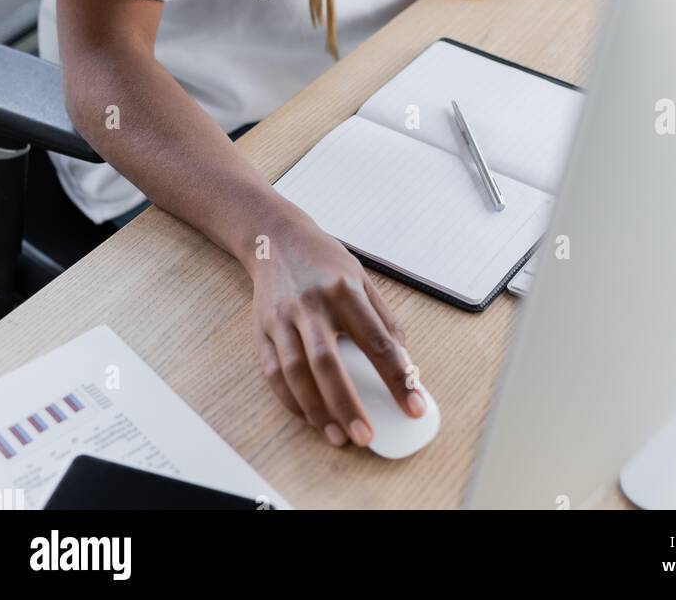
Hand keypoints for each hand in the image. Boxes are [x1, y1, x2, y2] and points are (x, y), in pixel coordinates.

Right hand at [248, 202, 425, 446]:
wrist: (275, 238)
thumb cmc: (325, 261)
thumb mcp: (362, 278)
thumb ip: (383, 319)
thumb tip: (404, 362)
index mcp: (344, 290)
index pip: (376, 341)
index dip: (398, 377)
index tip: (414, 407)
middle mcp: (311, 304)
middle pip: (327, 362)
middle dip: (347, 404)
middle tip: (367, 436)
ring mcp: (282, 318)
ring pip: (295, 372)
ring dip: (316, 409)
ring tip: (338, 436)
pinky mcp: (261, 329)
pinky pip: (273, 373)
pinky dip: (292, 400)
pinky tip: (310, 417)